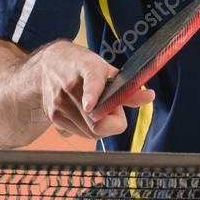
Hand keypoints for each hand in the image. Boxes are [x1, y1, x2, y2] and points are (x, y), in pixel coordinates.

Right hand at [29, 40, 154, 139]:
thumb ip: (129, 88)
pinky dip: (89, 128)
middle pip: (97, 121)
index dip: (92, 95)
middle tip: (114, 106)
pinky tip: (85, 112)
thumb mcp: (107, 70)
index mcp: (87, 68)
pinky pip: (80, 134)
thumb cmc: (84, 66)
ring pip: (90, 133)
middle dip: (114, 120)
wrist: (49, 65)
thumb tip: (150, 97)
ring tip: (98, 106)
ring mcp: (58, 104)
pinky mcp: (53, 117)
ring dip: (101, 125)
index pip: (91, 82)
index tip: (90, 105)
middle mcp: (70, 87)